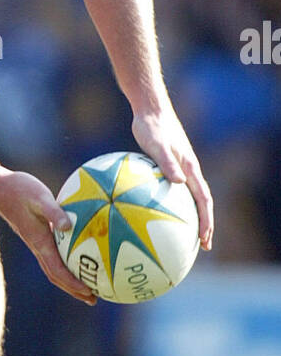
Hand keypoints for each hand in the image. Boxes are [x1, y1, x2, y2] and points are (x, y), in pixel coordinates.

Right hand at [0, 169, 96, 303]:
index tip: (88, 292)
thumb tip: (68, 226)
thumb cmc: (19, 189)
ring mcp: (36, 243)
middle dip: (74, 290)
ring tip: (88, 288)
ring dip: (70, 282)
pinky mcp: (37, 236)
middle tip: (93, 300)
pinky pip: (54, 256)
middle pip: (56, 276)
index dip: (72, 283)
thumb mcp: (39, 196)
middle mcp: (37, 246)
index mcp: (39, 241)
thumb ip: (54, 211)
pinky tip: (79, 258)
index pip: (57, 269)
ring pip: (54, 269)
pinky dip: (66, 264)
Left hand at [131, 105, 213, 248]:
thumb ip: (167, 163)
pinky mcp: (168, 166)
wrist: (150, 110)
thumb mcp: (157, 145)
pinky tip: (155, 214)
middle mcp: (188, 171)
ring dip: (190, 217)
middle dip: (204, 225)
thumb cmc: (152, 126)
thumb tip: (179, 182)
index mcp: (190, 168)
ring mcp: (179, 169)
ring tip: (183, 236)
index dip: (206, 221)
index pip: (204, 200)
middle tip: (202, 246)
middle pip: (201, 203)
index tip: (205, 239)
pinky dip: (171, 204)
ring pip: (188, 198)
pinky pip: (173, 191)